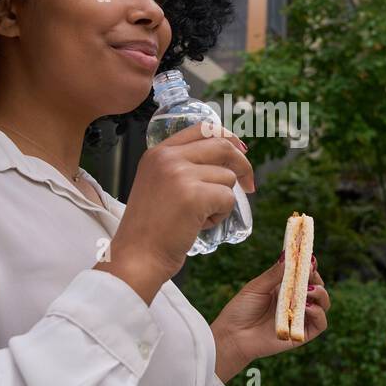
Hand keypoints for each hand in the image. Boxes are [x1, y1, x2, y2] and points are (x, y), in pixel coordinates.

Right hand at [99, 121, 253, 299]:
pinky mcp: (193, 195)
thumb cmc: (150, 229)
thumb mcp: (159, 185)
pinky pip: (227, 198)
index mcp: (157, 152)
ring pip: (227, 177)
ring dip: (222, 200)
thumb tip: (229, 154)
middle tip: (249, 185)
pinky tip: (199, 226)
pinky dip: (220, 215)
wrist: (136, 257)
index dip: (227, 137)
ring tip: (199, 217)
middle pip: (221, 145)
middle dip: (242, 164)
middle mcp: (167, 157)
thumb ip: (183, 167)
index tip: (241, 151)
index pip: (202, 128)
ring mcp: (180, 174)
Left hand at [211, 252, 330, 382]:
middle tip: (309, 273)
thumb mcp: (256, 287)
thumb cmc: (241, 310)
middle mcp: (295, 302)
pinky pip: (320, 324)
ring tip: (308, 290)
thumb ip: (274, 274)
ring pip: (323, 304)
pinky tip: (306, 307)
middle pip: (317, 287)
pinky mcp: (301, 334)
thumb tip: (288, 255)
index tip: (309, 258)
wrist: (233, 336)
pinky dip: (318, 313)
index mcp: (285, 288)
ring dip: (320, 294)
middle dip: (316, 278)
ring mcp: (299, 318)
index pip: (305, 274)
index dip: (309, 266)